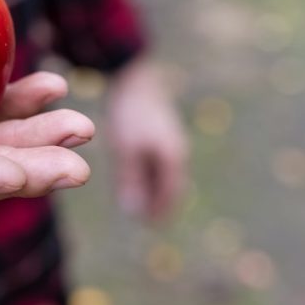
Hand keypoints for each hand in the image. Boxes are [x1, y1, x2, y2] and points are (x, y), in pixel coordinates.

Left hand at [106, 59, 187, 220]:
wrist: (134, 77)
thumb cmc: (129, 113)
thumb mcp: (127, 149)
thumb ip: (131, 179)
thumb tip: (134, 211)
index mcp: (173, 158)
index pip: (172, 194)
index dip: (162, 212)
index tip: (150, 227)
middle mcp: (177, 151)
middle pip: (172, 186)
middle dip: (160, 204)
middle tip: (146, 222)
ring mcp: (170, 141)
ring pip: (166, 174)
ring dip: (155, 190)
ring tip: (140, 203)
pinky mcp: (160, 133)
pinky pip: (159, 162)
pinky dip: (151, 175)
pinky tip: (136, 177)